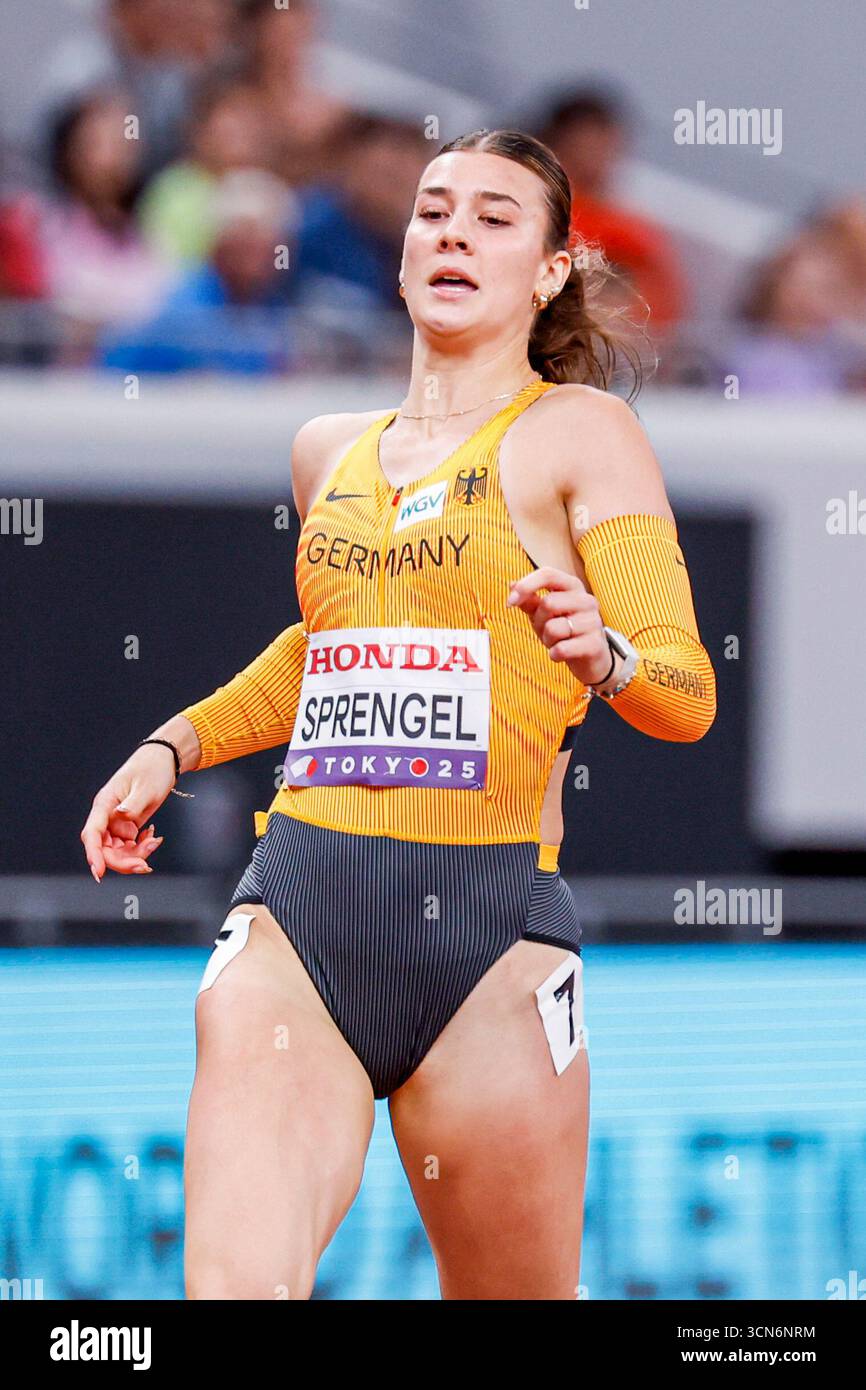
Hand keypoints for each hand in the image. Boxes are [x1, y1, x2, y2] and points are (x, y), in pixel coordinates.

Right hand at [80, 745, 172, 882]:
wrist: (163, 762)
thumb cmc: (152, 770)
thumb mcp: (146, 787)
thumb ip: (133, 804)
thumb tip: (121, 815)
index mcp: (105, 804)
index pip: (93, 834)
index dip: (94, 854)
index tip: (99, 872)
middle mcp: (107, 816)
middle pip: (106, 849)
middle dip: (124, 862)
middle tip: (145, 866)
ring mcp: (117, 823)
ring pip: (119, 851)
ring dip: (136, 856)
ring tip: (154, 842)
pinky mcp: (127, 826)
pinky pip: (129, 847)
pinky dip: (142, 848)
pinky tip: (153, 837)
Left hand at [506, 566, 616, 686]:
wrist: (592, 659)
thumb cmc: (566, 632)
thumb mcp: (544, 614)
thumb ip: (530, 600)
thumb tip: (512, 585)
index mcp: (573, 587)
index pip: (548, 574)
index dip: (526, 586)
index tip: (510, 603)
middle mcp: (586, 600)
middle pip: (548, 603)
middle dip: (539, 622)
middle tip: (545, 631)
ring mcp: (593, 622)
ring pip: (553, 628)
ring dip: (547, 640)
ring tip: (557, 642)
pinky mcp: (594, 644)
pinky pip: (562, 649)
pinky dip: (554, 654)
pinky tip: (562, 654)